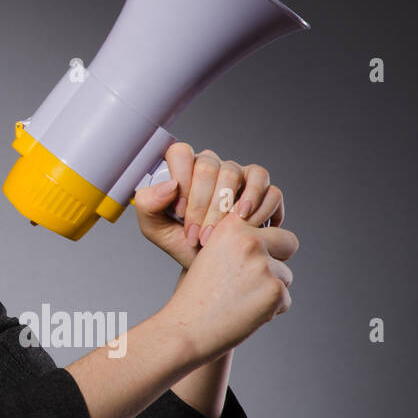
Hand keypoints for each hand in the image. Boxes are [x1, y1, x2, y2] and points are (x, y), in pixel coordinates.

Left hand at [133, 142, 284, 269]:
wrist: (211, 264)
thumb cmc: (182, 242)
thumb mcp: (155, 228)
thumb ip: (149, 204)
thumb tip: (169, 186)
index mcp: (183, 168)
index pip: (180, 153)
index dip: (180, 180)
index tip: (180, 212)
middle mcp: (211, 166)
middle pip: (208, 165)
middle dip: (202, 204)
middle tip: (199, 234)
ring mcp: (239, 175)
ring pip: (235, 173)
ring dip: (226, 207)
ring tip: (222, 231)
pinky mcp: (264, 190)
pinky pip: (268, 188)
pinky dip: (258, 206)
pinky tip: (246, 223)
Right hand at [159, 212, 298, 362]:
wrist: (187, 328)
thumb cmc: (195, 294)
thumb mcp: (209, 255)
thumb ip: (235, 242)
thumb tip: (265, 237)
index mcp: (230, 227)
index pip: (266, 223)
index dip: (262, 239)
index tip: (246, 255)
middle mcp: (249, 241)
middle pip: (289, 242)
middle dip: (279, 260)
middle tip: (254, 280)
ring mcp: (264, 266)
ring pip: (285, 275)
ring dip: (269, 289)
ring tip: (238, 300)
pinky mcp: (276, 292)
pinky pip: (285, 299)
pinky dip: (269, 310)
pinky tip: (243, 313)